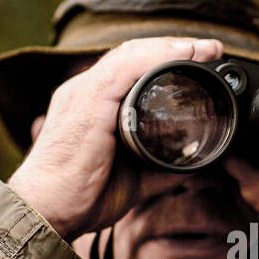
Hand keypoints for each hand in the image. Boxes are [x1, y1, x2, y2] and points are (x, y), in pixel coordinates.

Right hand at [7, 37, 225, 240]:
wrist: (47, 211)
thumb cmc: (81, 197)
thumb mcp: (133, 178)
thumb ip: (160, 167)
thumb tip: (193, 165)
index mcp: (92, 104)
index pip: (130, 68)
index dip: (165, 58)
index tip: (200, 59)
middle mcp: (85, 91)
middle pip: (133, 54)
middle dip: (174, 47)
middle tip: (211, 49)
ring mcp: (84, 93)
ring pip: (131, 54)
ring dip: (172, 47)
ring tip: (204, 48)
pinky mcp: (88, 103)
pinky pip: (125, 68)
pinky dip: (156, 57)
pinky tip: (182, 54)